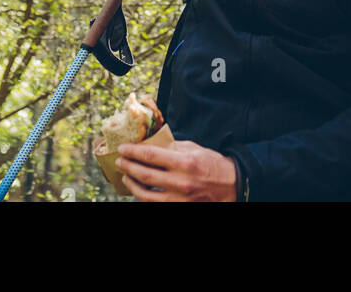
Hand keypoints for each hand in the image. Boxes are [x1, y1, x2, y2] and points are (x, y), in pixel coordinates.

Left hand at [116, 139, 237, 201]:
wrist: (231, 186)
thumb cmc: (212, 165)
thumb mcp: (194, 149)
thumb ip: (173, 146)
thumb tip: (151, 142)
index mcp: (185, 163)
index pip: (151, 156)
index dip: (133, 152)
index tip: (122, 148)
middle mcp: (181, 182)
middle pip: (145, 176)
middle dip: (128, 167)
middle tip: (119, 161)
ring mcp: (179, 199)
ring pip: (146, 195)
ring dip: (132, 185)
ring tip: (126, 176)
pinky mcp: (179, 208)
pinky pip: (155, 205)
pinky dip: (143, 197)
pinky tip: (138, 190)